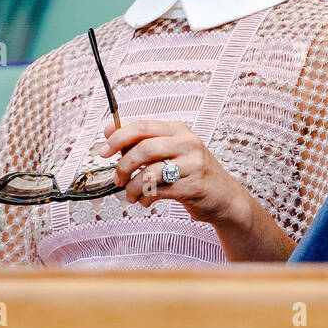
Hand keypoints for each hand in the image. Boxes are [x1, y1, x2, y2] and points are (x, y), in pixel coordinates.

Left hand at [99, 119, 250, 229]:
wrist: (224, 196)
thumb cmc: (193, 172)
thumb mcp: (170, 151)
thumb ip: (141, 141)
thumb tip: (109, 130)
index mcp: (179, 130)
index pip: (143, 127)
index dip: (119, 138)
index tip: (103, 151)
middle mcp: (188, 143)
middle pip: (144, 149)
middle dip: (123, 166)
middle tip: (118, 179)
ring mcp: (193, 165)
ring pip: (149, 173)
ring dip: (133, 187)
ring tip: (131, 194)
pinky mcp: (194, 186)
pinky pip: (159, 191)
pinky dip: (145, 198)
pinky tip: (146, 200)